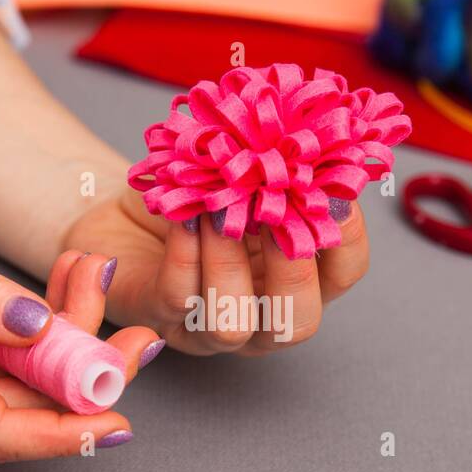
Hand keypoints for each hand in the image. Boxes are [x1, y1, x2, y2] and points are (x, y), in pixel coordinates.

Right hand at [0, 199, 159, 460]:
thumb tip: (39, 327)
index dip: (64, 434)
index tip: (118, 421)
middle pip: (26, 410)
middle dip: (92, 375)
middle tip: (142, 335)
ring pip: (24, 388)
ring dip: (73, 343)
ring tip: (93, 274)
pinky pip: (8, 369)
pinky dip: (44, 335)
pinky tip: (65, 284)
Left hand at [64, 188, 368, 354]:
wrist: (124, 200)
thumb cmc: (195, 185)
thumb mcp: (246, 172)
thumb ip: (283, 169)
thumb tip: (313, 143)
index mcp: (296, 277)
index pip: (344, 274)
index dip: (347, 237)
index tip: (331, 188)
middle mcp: (260, 314)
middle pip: (299, 323)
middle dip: (294, 269)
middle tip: (277, 212)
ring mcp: (206, 327)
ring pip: (232, 323)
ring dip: (228, 262)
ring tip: (217, 208)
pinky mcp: (157, 318)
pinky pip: (177, 298)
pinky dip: (185, 253)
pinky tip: (184, 215)